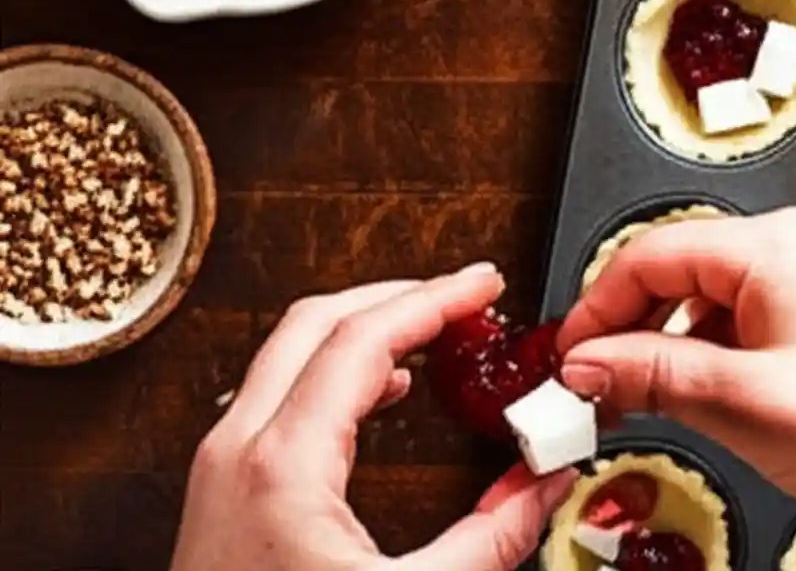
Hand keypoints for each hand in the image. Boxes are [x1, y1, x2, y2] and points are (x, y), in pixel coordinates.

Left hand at [172, 266, 576, 570]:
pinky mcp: (225, 486)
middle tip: (468, 298)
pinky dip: (338, 367)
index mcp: (283, 464)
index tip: (484, 285)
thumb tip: (548, 482)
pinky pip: (280, 390)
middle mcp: (239, 448)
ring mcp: (222, 464)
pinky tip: (384, 389)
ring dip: (368, 326)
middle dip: (401, 295)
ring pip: (292, 348)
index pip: (364, 336)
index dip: (435, 299)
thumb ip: (494, 536)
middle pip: (319, 319)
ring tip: (439, 333)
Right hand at [557, 206, 795, 569]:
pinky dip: (732, 353)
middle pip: (689, 272)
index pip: (653, 254)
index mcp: (781, 244)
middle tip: (606, 392)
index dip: (599, 309)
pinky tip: (727, 399)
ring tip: (667, 406)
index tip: (570, 358)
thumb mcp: (749, 406)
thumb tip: (588, 362)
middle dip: (640, 332)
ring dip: (685, 348)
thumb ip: (656, 375)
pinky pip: (769, 313)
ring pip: (727, 297)